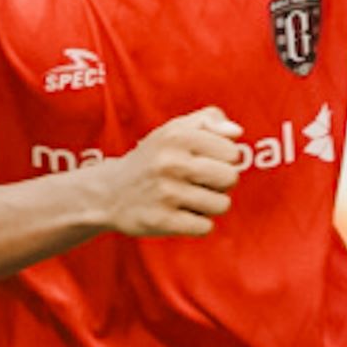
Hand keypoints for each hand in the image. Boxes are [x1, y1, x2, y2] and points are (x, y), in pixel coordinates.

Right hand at [94, 109, 245, 238]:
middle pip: (231, 178)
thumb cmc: (153, 158)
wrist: (109, 192)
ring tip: (191, 198)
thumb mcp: (175, 129)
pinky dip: (198, 223)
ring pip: (221, 205)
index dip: (225, 160)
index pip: (232, 153)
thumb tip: (237, 133)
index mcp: (178, 136)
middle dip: (222, 183)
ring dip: (211, 205)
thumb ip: (210, 120)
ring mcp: (166, 193)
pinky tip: (181, 214)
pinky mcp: (161, 221)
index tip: (206, 161)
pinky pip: (205, 227)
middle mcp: (171, 162)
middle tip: (201, 182)